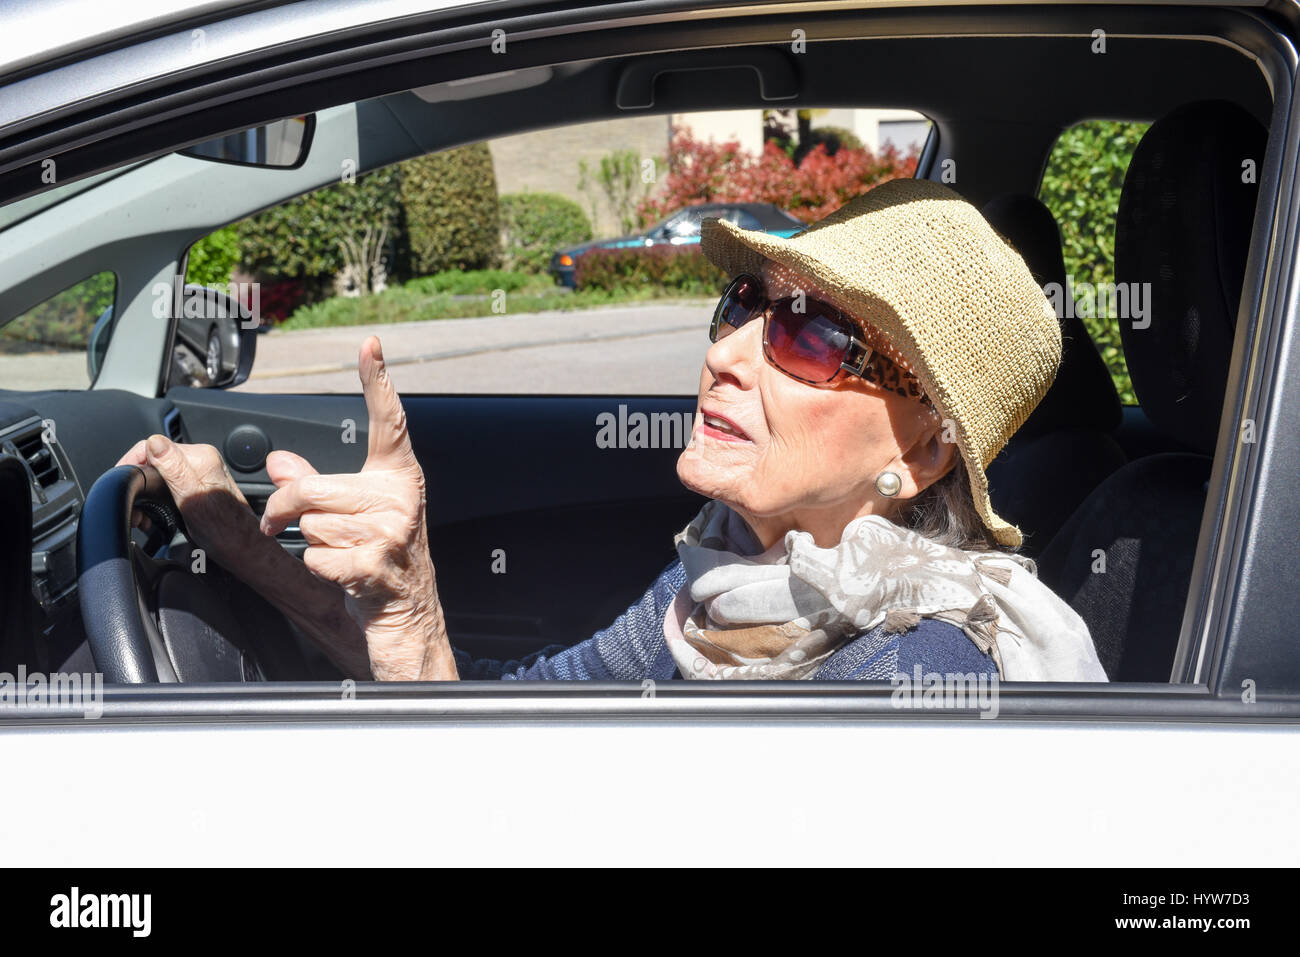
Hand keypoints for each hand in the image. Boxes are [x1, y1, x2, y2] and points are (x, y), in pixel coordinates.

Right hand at [116, 434, 259, 570]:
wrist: (242, 548)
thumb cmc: (224, 531)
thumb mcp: (193, 500)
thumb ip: (174, 469)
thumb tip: (154, 443)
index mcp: (200, 457)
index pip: (153, 445)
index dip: (132, 463)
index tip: (122, 481)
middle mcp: (201, 460)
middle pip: (154, 458)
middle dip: (138, 480)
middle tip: (133, 506)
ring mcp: (200, 472)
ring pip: (159, 472)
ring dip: (145, 490)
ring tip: (142, 514)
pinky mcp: (198, 484)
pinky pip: (168, 482)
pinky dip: (156, 496)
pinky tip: (154, 513)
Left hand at [260, 336, 454, 679]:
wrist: (410, 620)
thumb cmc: (382, 566)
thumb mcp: (351, 520)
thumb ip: (315, 487)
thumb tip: (279, 464)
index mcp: (398, 478)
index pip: (388, 422)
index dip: (377, 380)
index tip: (369, 344)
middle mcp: (401, 498)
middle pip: (311, 488)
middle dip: (285, 513)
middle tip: (279, 526)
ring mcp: (393, 530)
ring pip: (310, 525)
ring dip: (311, 547)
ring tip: (343, 559)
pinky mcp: (378, 563)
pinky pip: (316, 556)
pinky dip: (320, 571)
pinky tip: (347, 577)